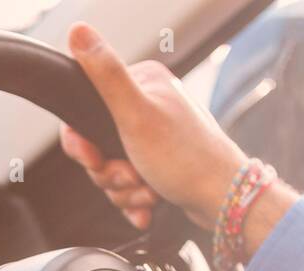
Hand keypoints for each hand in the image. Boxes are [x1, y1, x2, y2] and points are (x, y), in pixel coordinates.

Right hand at [61, 22, 245, 229]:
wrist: (225, 199)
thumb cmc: (187, 158)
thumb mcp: (137, 113)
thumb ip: (105, 74)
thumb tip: (78, 31)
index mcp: (142, 84)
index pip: (85, 111)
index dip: (83, 144)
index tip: (94, 159)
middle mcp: (149, 106)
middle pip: (97, 147)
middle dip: (110, 173)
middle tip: (132, 176)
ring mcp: (154, 138)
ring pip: (112, 171)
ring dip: (126, 191)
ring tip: (148, 191)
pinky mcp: (159, 165)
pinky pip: (129, 187)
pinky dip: (136, 202)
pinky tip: (149, 206)